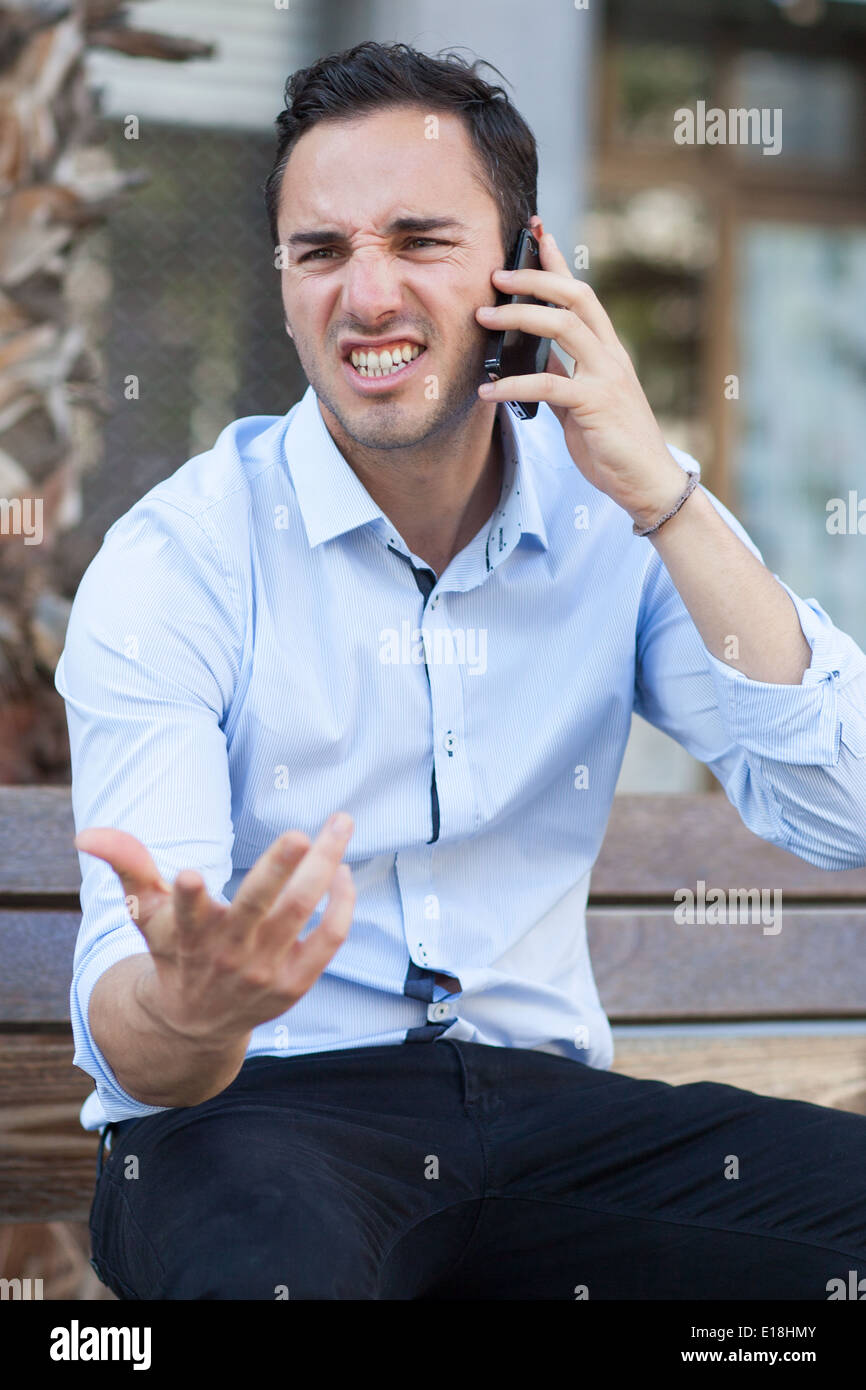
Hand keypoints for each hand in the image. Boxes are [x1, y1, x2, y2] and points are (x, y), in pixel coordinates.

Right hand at [74, 815, 355, 1043]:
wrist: (195, 1025)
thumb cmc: (172, 951)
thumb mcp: (145, 912)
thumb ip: (126, 865)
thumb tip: (86, 834)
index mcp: (187, 935)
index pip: (186, 916)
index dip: (187, 899)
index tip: (189, 876)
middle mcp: (228, 953)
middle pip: (258, 907)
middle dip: (277, 869)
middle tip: (299, 834)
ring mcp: (265, 970)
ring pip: (300, 912)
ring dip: (324, 865)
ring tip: (341, 823)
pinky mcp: (296, 982)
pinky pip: (329, 938)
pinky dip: (341, 904)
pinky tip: (341, 870)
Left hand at [476, 215, 688, 528]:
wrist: (646, 482)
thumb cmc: (613, 444)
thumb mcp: (582, 403)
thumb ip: (562, 376)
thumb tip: (530, 359)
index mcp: (608, 350)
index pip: (581, 294)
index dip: (558, 261)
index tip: (535, 230)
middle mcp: (611, 356)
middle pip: (574, 298)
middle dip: (534, 279)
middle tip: (495, 276)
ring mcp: (607, 377)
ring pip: (563, 328)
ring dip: (518, 319)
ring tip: (482, 319)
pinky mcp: (596, 405)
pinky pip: (549, 384)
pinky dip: (512, 385)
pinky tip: (487, 392)